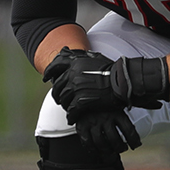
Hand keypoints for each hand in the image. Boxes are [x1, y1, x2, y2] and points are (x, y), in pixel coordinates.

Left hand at [47, 50, 167, 113]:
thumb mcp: (95, 58)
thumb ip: (80, 56)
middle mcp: (73, 75)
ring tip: (69, 109)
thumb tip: (68, 51)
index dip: (48, 72)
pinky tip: (73, 118)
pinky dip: (71, 116)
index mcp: (76, 63)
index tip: (46, 78)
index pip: (55, 65)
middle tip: (60, 99)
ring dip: (65, 105)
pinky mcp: (82, 102)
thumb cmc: (112, 70)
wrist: (123, 82)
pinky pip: (71, 111)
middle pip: (57, 86)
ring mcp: (77, 88)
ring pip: (63, 99)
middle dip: (57, 93)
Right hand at [74, 109, 142, 151]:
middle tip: (122, 148)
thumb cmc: (105, 105)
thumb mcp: (117, 107)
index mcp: (117, 112)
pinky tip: (97, 149)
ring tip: (111, 151)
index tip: (136, 145)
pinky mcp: (82, 126)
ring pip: (100, 142)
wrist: (85, 95)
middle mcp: (105, 117)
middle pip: (114, 139)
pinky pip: (87, 142)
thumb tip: (137, 135)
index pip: (128, 129)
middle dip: (120, 148)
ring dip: (107, 150)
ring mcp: (92, 122)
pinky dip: (93, 149)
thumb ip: (125, 118)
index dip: (134, 141)